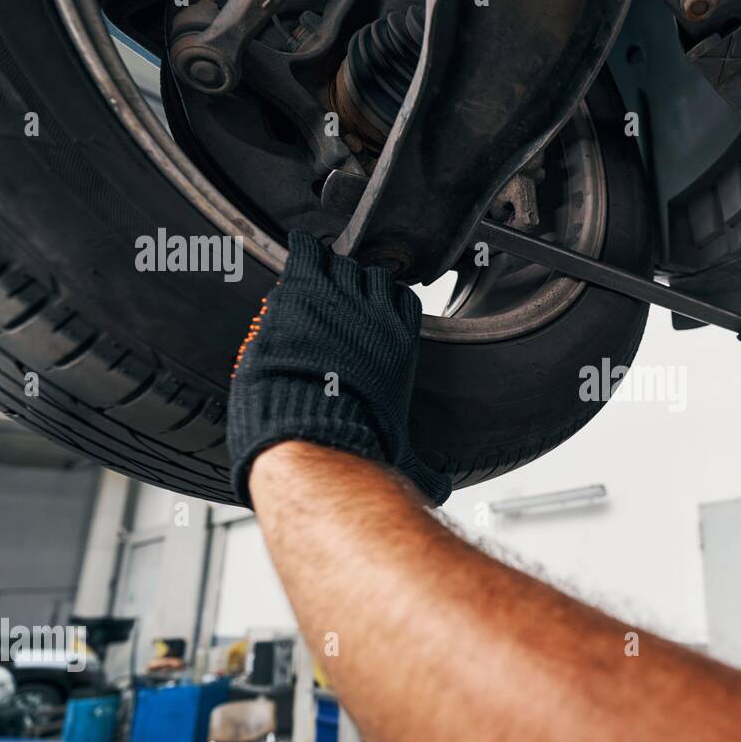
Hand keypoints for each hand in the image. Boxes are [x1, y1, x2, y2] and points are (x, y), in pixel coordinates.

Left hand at [226, 230, 450, 506]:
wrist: (313, 435)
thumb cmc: (354, 446)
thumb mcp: (399, 451)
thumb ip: (423, 465)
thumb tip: (443, 492)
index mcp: (400, 342)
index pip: (401, 297)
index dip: (379, 297)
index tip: (363, 305)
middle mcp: (377, 314)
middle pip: (368, 274)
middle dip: (349, 281)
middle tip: (330, 291)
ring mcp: (340, 297)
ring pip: (338, 261)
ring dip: (324, 268)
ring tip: (312, 272)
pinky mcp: (304, 290)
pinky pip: (307, 251)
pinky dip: (303, 249)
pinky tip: (297, 251)